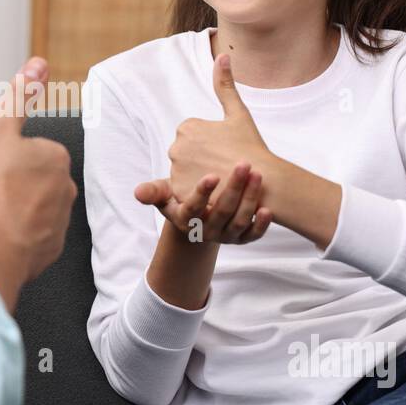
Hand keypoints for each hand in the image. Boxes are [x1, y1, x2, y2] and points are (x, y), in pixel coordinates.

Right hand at [0, 57, 76, 309]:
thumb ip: (19, 96)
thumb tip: (39, 64)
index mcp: (55, 156)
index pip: (28, 149)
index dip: (2, 158)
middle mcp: (66, 187)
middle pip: (31, 178)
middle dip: (11, 184)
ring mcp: (60, 220)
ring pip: (31, 208)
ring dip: (12, 210)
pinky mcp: (50, 248)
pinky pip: (30, 236)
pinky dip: (15, 235)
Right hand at [136, 161, 271, 244]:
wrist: (199, 220)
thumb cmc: (180, 199)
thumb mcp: (165, 195)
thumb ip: (153, 192)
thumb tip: (138, 192)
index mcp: (186, 219)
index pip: (193, 208)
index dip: (202, 193)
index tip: (212, 174)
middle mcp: (205, 231)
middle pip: (221, 212)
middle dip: (234, 188)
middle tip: (244, 164)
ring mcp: (224, 237)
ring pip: (239, 221)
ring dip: (250, 200)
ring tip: (258, 176)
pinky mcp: (240, 240)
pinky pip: (252, 235)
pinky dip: (261, 225)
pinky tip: (267, 209)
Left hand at [169, 52, 271, 206]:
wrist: (262, 182)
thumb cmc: (251, 147)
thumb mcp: (238, 113)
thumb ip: (225, 85)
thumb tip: (222, 54)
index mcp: (187, 127)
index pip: (193, 138)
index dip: (212, 146)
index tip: (226, 150)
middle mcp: (176, 147)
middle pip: (188, 157)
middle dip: (203, 162)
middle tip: (226, 165)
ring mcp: (177, 172)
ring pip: (187, 175)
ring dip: (200, 178)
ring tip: (222, 180)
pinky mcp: (181, 194)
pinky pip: (185, 192)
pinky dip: (197, 194)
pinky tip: (214, 193)